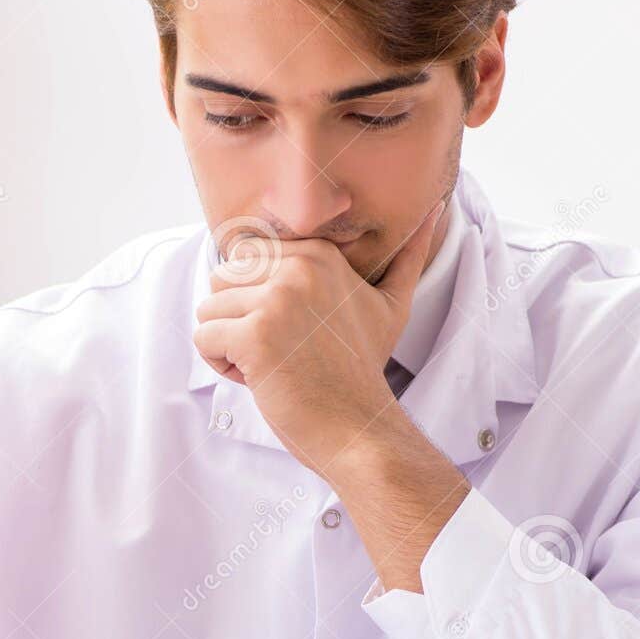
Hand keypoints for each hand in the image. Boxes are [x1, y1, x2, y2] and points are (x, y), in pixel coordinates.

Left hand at [192, 200, 444, 476]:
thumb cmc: (362, 370)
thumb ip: (408, 257)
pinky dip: (221, 365)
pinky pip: (203, 337)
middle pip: (222, 279)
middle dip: (239, 319)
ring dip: (229, 344)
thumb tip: (435, 210)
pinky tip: (259, 378)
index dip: (261, 300)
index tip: (296, 329)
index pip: (246, 257)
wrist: (358, 428)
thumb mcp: (391, 304)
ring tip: (273, 364)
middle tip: (283, 349)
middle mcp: (298, 269)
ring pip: (209, 309)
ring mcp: (277, 301)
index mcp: (319, 254)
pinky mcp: (255, 335)